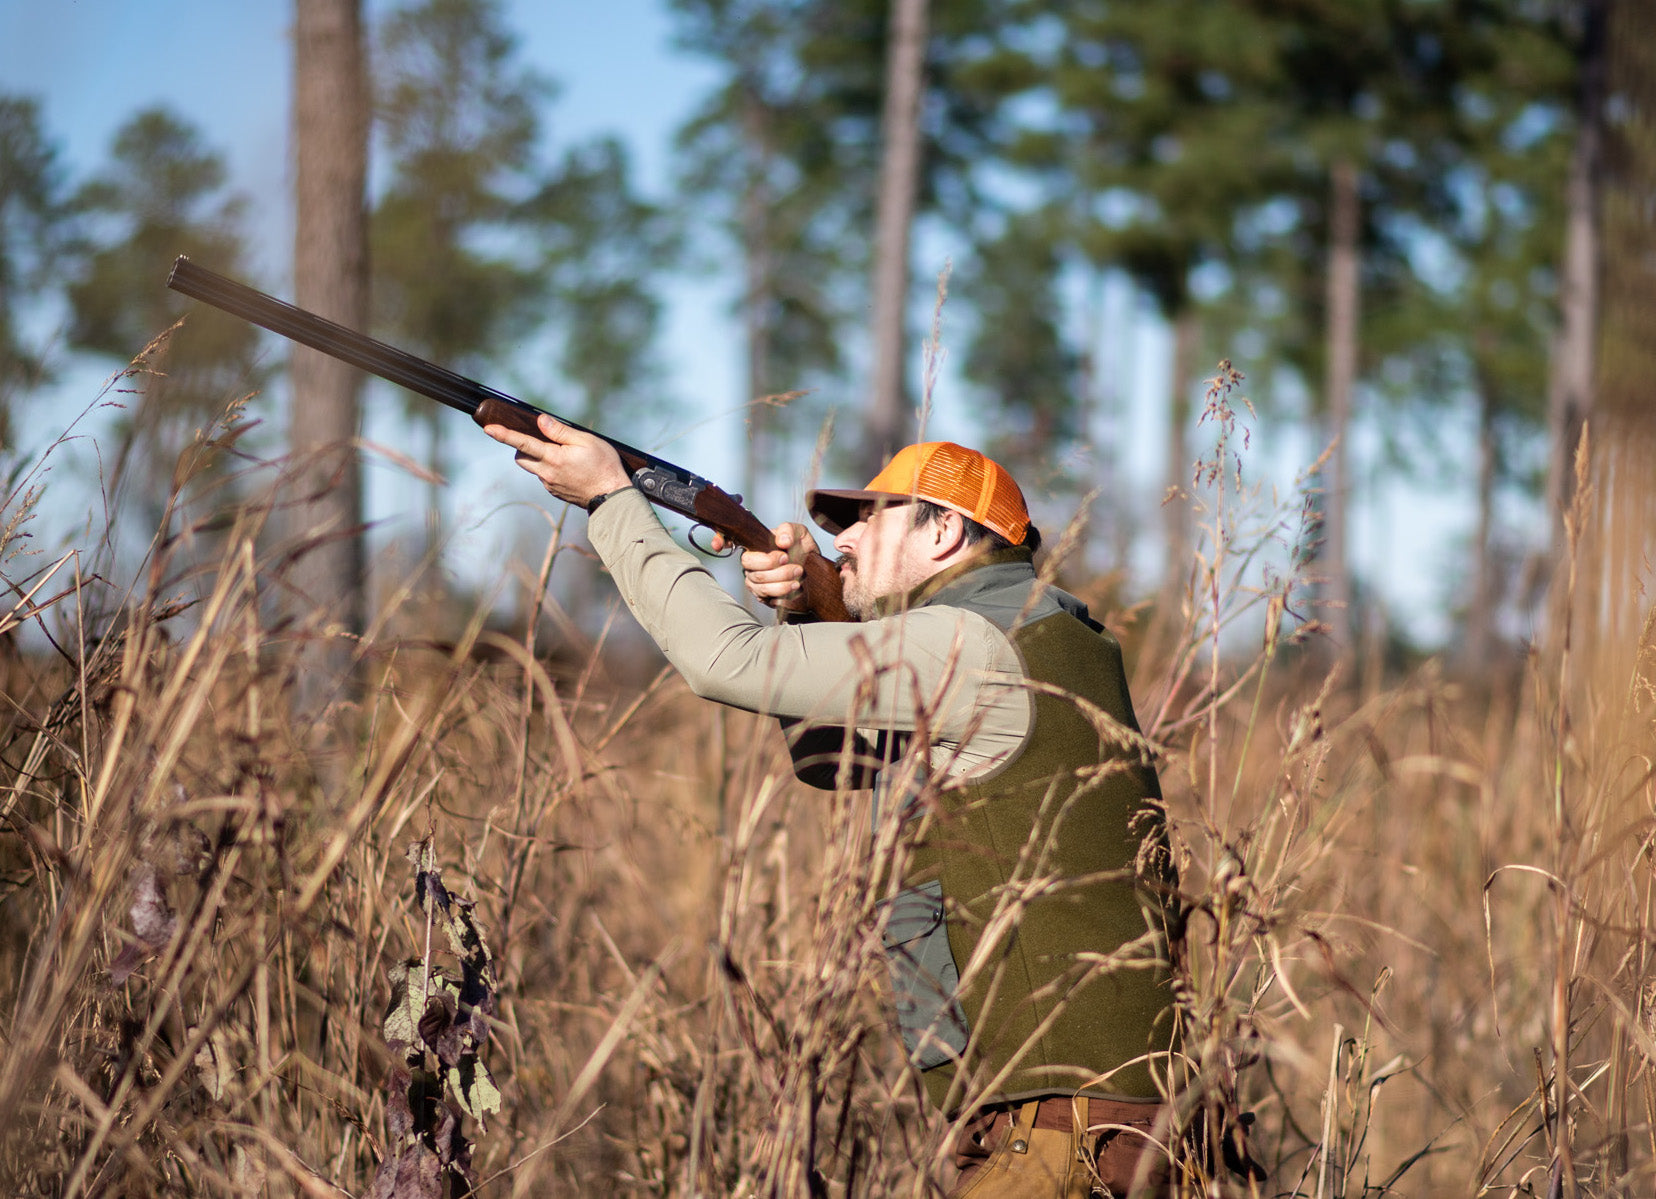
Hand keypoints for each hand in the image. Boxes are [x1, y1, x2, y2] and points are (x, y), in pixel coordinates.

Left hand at [484, 414, 631, 508]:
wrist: (612, 497)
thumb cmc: (604, 466)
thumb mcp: (586, 441)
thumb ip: (560, 431)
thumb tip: (541, 420)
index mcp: (553, 458)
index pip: (523, 443)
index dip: (504, 434)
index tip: (488, 429)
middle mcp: (547, 473)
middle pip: (521, 457)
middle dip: (523, 447)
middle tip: (542, 441)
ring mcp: (550, 485)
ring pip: (534, 468)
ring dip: (540, 459)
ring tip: (565, 456)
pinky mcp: (555, 493)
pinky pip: (545, 478)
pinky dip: (551, 470)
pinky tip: (571, 470)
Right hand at [710, 521, 819, 610]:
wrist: (814, 572)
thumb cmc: (802, 549)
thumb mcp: (800, 533)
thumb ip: (789, 531)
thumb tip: (782, 541)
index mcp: (755, 546)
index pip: (729, 540)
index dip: (721, 540)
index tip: (720, 546)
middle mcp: (751, 564)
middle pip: (750, 566)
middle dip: (771, 565)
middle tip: (789, 560)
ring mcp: (756, 582)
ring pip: (760, 584)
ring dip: (780, 580)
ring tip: (798, 575)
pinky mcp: (764, 597)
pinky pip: (767, 598)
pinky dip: (782, 593)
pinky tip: (794, 587)